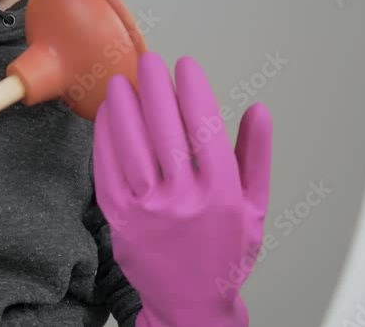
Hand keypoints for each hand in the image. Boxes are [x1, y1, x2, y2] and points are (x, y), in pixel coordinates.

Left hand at [93, 52, 272, 326]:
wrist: (191, 304)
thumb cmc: (223, 254)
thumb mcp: (254, 207)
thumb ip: (256, 156)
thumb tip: (259, 111)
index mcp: (222, 194)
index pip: (206, 128)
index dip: (193, 91)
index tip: (186, 67)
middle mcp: (185, 201)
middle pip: (166, 130)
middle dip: (156, 88)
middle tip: (149, 62)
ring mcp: (149, 212)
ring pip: (132, 146)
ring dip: (125, 108)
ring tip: (121, 81)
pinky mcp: (120, 222)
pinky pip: (108, 171)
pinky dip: (105, 139)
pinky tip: (107, 117)